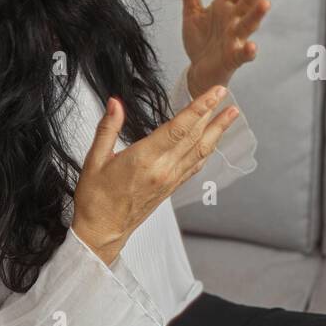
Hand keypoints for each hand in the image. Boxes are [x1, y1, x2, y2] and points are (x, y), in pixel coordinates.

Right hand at [71, 86, 240, 264]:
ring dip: (217, 130)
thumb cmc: (96, 199)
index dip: (199, 108)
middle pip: (195, 136)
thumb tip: (115, 103)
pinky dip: (207, 150)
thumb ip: (107, 128)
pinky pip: (195, 165)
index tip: (214, 93)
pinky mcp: (172, 187)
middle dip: (213, 113)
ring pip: (200, 150)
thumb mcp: (94, 160)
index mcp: (144, 159)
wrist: (103, 232)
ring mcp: (170, 180)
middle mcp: (163, 170)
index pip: (178, 128)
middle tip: (226, 93)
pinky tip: (213, 141)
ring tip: (232, 114)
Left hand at [180, 0, 275, 96]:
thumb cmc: (202, 40)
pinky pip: (241, 55)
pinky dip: (248, 51)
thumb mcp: (192, 12)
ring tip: (266, 3)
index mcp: (226, 7)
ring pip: (248, 25)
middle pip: (248, 2)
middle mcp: (234, 21)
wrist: (199, 70)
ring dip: (257, 15)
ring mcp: (235, 39)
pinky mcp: (232, 59)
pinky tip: (252, 46)